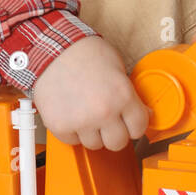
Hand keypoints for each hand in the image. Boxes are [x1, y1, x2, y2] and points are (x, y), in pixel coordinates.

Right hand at [31, 36, 150, 151]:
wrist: (52, 49)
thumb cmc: (85, 53)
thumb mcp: (118, 68)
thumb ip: (130, 94)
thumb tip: (143, 113)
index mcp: (123, 96)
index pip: (139, 129)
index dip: (135, 124)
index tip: (129, 122)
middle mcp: (104, 112)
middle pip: (118, 143)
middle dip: (115, 133)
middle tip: (109, 121)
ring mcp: (81, 122)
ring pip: (95, 145)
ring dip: (93, 133)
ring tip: (87, 113)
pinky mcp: (60, 126)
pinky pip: (72, 141)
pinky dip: (73, 131)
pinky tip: (73, 114)